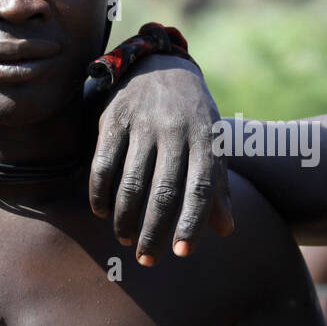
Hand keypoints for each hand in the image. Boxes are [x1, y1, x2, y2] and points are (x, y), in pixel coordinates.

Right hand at [89, 55, 233, 264]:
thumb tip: (226, 231)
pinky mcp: (114, 118)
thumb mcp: (213, 143)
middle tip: (148, 260)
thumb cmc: (193, 117)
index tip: (182, 253)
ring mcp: (143, 124)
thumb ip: (218, 187)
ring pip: (132, 182)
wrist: (161, 65)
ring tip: (126, 240)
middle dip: (154, 231)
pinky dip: (100, 192)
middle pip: (164, 191)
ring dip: (126, 218)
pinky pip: (103, 163)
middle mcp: (175, 131)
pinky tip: (101, 212)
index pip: (201, 188)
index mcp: (205, 139)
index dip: (192, 222)